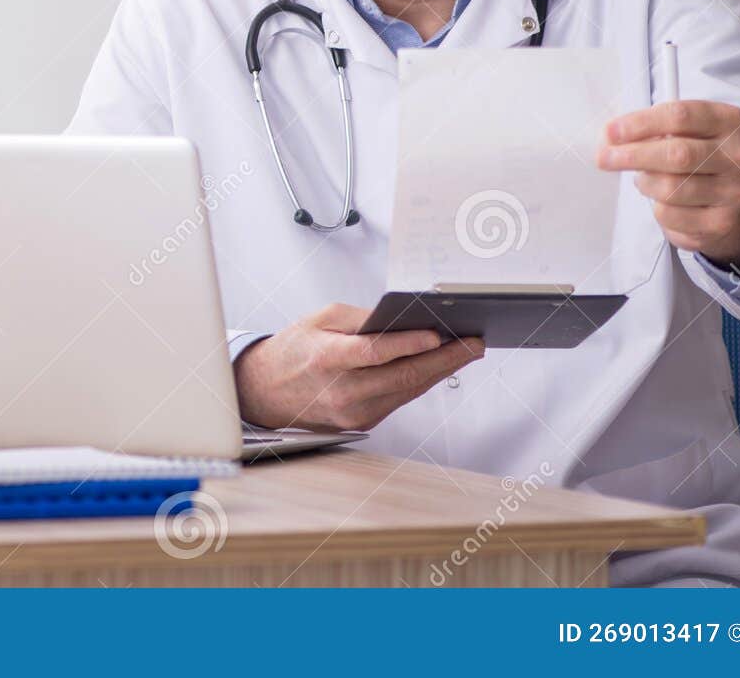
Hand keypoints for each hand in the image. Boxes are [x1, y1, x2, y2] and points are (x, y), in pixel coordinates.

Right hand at [233, 303, 484, 430]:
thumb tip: (402, 319)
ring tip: (466, 351)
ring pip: (408, 390)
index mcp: (326, 359)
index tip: (438, 334)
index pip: (375, 353)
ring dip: (441, 371)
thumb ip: (360, 318)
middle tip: (473, 343)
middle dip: (445, 359)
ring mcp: (354, 412)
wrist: (266, 391)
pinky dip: (421, 381)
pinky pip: (400, 399)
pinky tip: (438, 366)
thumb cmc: (293, 350)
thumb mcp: (319, 319)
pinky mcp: (363, 422)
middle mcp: (342, 391)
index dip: (409, 344)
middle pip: (403, 376)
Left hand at [598, 100, 739, 268]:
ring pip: (670, 187)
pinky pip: (670, 214)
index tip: (611, 132)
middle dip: (633, 156)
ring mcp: (734, 190)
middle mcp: (739, 155)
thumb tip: (611, 138)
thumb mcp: (677, 133)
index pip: (681, 116)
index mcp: (728, 121)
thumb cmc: (693, 158)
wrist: (723, 201)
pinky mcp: (721, 221)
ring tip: (645, 180)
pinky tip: (663, 201)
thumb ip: (648, 130)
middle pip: (678, 154)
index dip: (641, 123)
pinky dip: (656, 208)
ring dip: (645, 183)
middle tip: (604, 158)